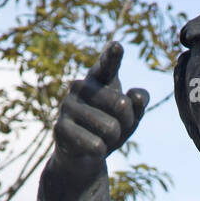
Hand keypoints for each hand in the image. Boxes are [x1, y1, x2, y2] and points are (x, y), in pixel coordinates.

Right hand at [44, 41, 148, 200]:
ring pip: (110, 128)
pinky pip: (95, 145)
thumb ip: (139, 103)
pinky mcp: (60, 128)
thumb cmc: (110, 127)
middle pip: (122, 105)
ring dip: (112, 140)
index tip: (117, 46)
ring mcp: (67, 105)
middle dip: (126, 124)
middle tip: (114, 128)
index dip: (112, 56)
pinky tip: (90, 147)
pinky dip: (100, 151)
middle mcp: (80, 86)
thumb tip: (135, 96)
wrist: (84, 154)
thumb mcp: (131, 116)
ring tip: (101, 137)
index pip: (107, 65)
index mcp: (99, 78)